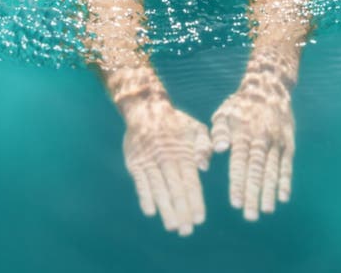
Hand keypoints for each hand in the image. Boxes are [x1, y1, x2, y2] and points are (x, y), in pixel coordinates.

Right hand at [122, 93, 211, 235]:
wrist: (147, 108)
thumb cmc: (176, 123)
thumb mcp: (196, 128)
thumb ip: (204, 146)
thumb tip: (205, 167)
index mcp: (184, 152)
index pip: (191, 182)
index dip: (195, 201)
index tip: (200, 219)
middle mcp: (167, 158)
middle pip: (176, 189)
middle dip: (182, 211)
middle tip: (187, 231)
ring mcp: (149, 160)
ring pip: (159, 189)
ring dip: (165, 209)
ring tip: (172, 226)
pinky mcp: (135, 162)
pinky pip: (140, 182)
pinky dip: (145, 197)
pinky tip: (150, 212)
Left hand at [210, 57, 294, 219]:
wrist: (268, 87)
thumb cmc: (239, 106)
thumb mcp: (223, 114)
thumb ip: (217, 133)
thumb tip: (217, 150)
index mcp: (243, 131)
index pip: (239, 162)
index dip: (238, 182)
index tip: (235, 203)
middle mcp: (261, 137)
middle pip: (257, 169)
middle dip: (253, 193)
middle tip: (249, 215)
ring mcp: (276, 141)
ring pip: (273, 169)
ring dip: (269, 191)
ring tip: (265, 210)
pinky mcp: (288, 143)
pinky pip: (287, 164)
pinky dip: (286, 181)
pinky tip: (283, 197)